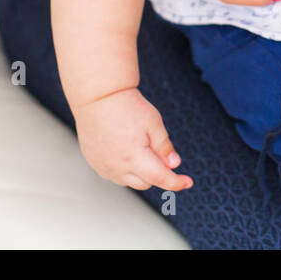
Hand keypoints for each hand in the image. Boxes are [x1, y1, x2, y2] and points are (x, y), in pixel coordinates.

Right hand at [73, 88, 192, 191]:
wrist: (98, 96)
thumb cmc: (125, 106)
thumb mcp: (154, 123)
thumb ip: (164, 147)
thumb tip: (174, 164)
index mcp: (134, 158)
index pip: (160, 179)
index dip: (176, 182)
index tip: (186, 182)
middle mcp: (117, 167)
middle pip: (145, 183)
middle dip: (157, 174)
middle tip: (160, 154)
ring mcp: (103, 166)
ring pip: (128, 181)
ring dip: (139, 173)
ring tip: (139, 147)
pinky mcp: (94, 162)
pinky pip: (113, 174)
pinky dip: (123, 169)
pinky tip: (124, 151)